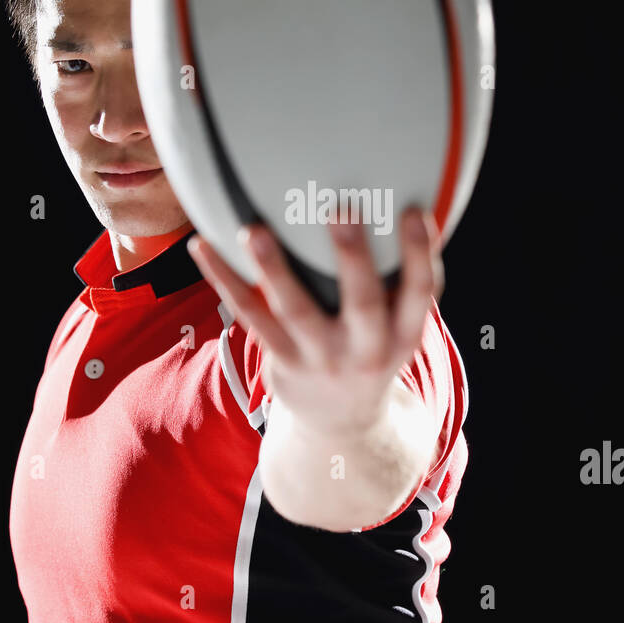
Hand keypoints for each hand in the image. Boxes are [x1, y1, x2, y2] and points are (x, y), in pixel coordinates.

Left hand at [187, 207, 444, 437]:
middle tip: (343, 210)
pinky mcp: (281, 358)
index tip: (412, 211)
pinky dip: (224, 279)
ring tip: (254, 230)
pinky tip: (202, 246)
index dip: (420, 254)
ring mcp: (319, 356)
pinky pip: (249, 314)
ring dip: (273, 269)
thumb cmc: (372, 346)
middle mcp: (365, 348)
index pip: (421, 292)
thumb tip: (404, 200)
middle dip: (353, 257)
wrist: (342, 421)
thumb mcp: (400, 325)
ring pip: (295, 311)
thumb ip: (402, 279)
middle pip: (362, 303)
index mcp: (403, 334)